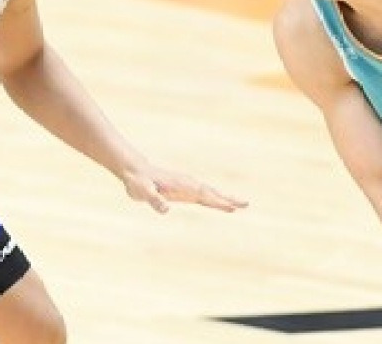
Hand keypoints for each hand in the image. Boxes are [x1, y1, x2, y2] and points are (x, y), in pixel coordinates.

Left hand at [122, 164, 247, 212]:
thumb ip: (154, 201)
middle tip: (245, 204)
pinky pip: (203, 196)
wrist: (136, 170)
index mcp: (181, 186)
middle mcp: (187, 185)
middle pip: (212, 193)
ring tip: (240, 205)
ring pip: (210, 193)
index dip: (217, 202)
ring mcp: (187, 187)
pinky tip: (222, 205)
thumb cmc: (139, 181)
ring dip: (225, 199)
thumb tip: (165, 209)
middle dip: (228, 199)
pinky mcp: (184, 191)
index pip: (203, 195)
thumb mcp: (143, 192)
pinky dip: (215, 200)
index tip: (231, 207)